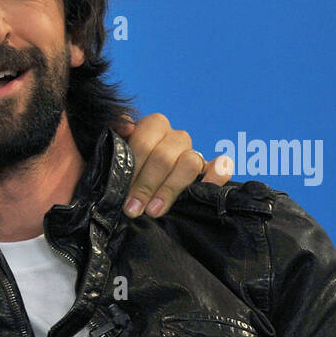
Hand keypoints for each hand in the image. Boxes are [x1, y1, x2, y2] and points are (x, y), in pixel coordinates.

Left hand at [116, 113, 232, 218]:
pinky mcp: (210, 169)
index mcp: (152, 127)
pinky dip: (218, 174)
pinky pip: (222, 166)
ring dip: (170, 189)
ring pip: (190, 163)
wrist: (137, 186)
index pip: (144, 141)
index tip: (121, 193)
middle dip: (146, 185)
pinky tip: (208, 185)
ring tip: (154, 211)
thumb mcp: (113, 154)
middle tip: (133, 209)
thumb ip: (114, 137)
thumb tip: (125, 125)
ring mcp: (193, 152)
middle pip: (164, 156)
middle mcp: (175, 137)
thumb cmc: (122, 171)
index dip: (132, 170)